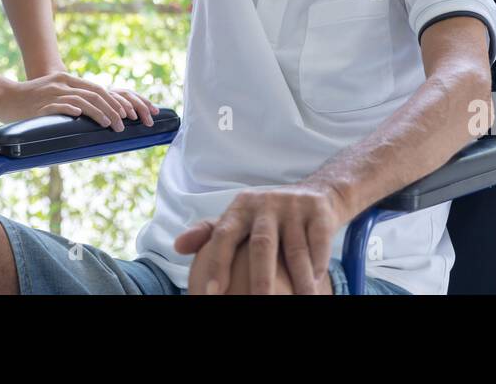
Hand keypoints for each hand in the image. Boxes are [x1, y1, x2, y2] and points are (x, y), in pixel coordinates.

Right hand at [0, 72, 158, 131]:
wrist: (3, 98)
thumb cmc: (29, 100)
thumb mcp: (53, 92)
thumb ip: (70, 97)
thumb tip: (91, 111)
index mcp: (66, 79)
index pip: (97, 88)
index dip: (114, 100)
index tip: (127, 112)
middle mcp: (62, 83)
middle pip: (95, 94)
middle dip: (113, 109)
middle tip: (124, 123)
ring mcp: (52, 93)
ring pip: (83, 101)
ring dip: (100, 113)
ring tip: (112, 125)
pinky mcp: (42, 106)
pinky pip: (61, 106)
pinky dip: (73, 111)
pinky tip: (83, 118)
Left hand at [174, 184, 343, 293]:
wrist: (318, 192)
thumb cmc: (268, 216)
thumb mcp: (239, 218)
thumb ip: (208, 233)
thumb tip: (177, 246)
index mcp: (241, 208)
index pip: (223, 235)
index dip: (217, 263)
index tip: (211, 292)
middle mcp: (266, 204)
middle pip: (262, 246)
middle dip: (261, 280)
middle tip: (258, 303)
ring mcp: (294, 206)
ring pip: (295, 250)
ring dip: (299, 281)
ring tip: (299, 301)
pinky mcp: (319, 211)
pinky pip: (318, 242)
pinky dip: (318, 265)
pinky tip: (315, 284)